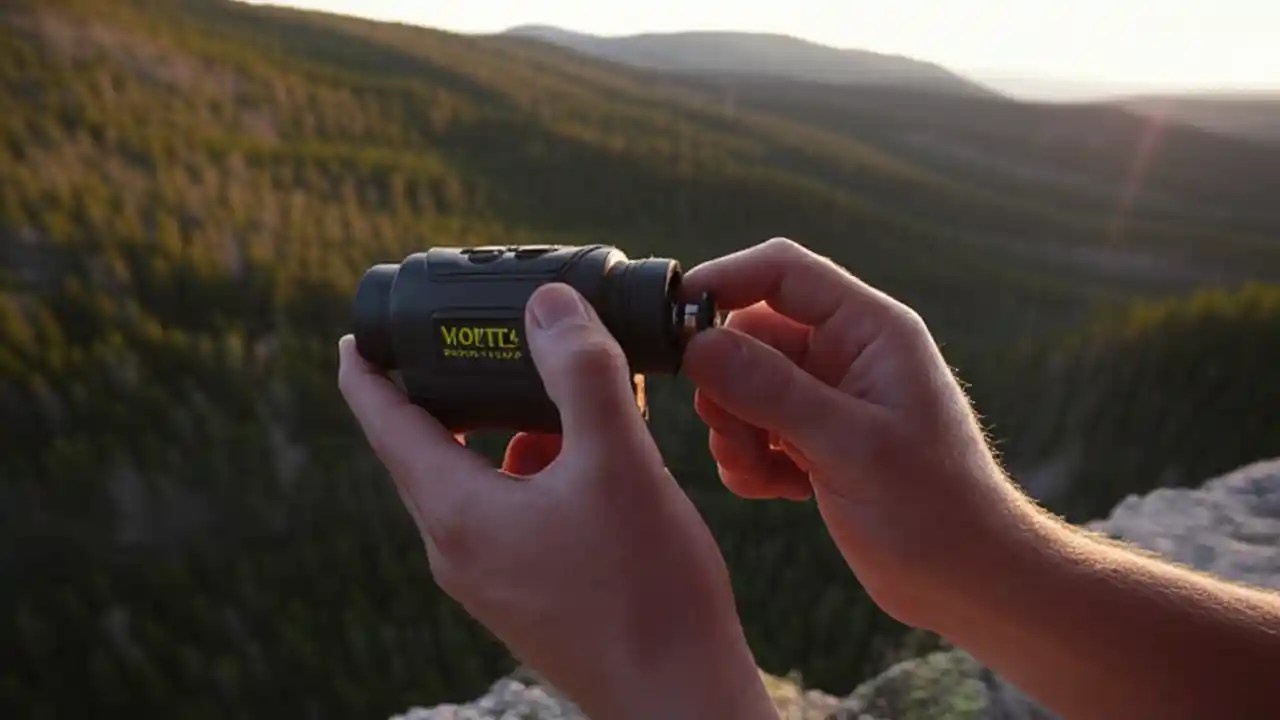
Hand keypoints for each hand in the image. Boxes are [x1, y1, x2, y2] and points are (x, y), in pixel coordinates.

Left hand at [338, 284, 775, 719]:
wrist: (679, 697)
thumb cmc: (648, 590)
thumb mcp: (618, 463)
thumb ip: (582, 373)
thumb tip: (549, 305)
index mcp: (457, 515)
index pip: (384, 425)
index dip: (366, 372)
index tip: (359, 332)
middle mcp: (459, 550)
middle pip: (426, 450)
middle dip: (448, 390)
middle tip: (475, 339)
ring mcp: (492, 579)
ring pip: (475, 480)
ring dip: (503, 429)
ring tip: (557, 391)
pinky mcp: (527, 593)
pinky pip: (509, 511)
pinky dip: (533, 469)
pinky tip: (585, 457)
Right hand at [682, 238, 1040, 630]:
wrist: (969, 582)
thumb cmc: (934, 510)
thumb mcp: (849, 446)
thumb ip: (771, 390)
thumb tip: (697, 344)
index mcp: (871, 330)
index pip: (782, 271)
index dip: (723, 279)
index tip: (673, 319)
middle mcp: (848, 353)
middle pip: (750, 333)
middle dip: (726, 384)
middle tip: (734, 437)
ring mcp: (830, 397)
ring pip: (743, 385)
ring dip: (735, 430)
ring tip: (761, 472)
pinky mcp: (816, 438)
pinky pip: (754, 427)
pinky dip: (750, 458)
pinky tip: (778, 490)